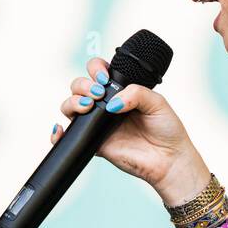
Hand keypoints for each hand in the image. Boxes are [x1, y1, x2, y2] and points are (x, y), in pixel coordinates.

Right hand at [52, 57, 206, 201]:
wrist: (169, 159)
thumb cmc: (167, 129)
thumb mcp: (158, 103)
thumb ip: (136, 93)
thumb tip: (112, 102)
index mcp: (121, 91)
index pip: (98, 72)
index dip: (95, 68)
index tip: (104, 76)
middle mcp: (106, 105)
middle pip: (79, 86)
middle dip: (83, 85)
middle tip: (100, 94)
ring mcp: (98, 123)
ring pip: (71, 105)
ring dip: (72, 101)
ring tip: (88, 106)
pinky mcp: (94, 142)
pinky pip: (69, 136)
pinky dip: (59, 133)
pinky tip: (61, 130)